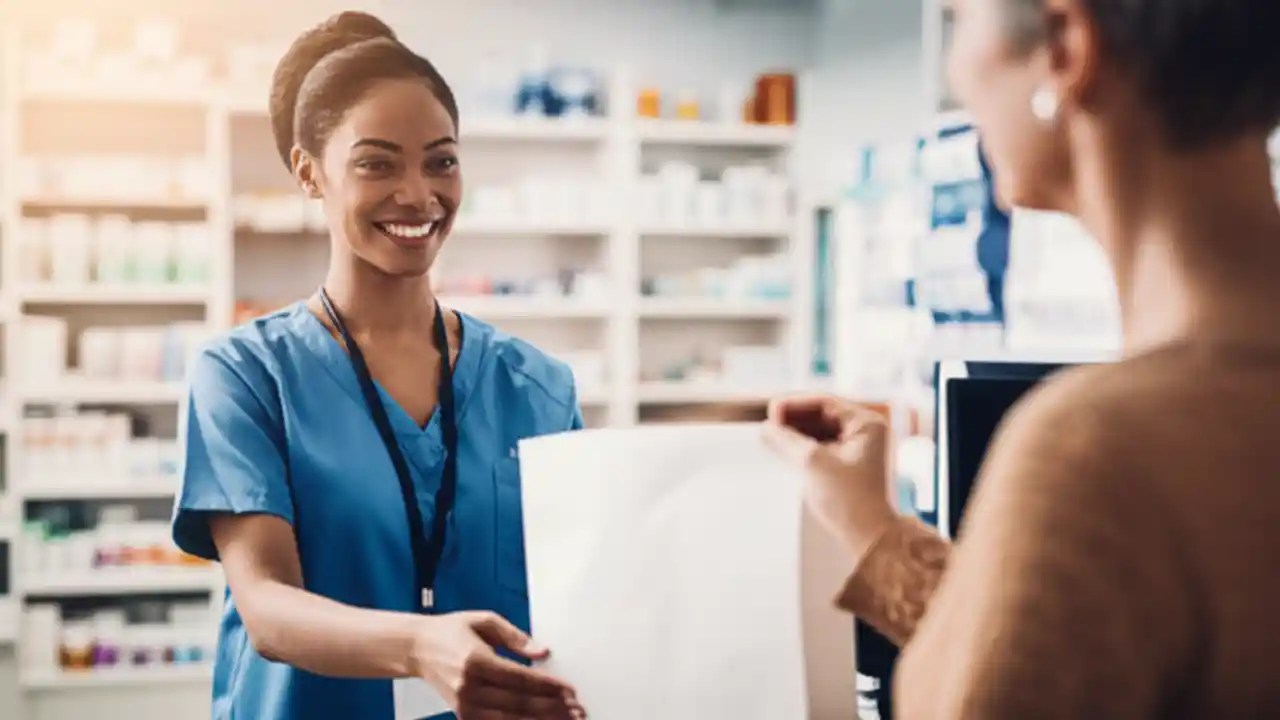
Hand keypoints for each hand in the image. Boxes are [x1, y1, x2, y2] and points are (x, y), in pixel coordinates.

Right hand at [410, 611, 584, 718]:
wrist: (418, 649)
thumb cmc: (452, 631)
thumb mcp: (485, 621)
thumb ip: (516, 637)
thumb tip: (543, 652)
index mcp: (476, 660)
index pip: (521, 679)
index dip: (549, 687)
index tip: (571, 691)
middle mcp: (469, 687)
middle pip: (519, 703)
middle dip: (552, 708)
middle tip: (578, 711)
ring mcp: (465, 706)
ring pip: (511, 718)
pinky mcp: (463, 716)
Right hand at [762, 395, 896, 561]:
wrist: (870, 538)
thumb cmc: (851, 501)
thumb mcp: (813, 463)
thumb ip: (787, 441)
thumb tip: (767, 428)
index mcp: (866, 424)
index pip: (824, 403)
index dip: (795, 405)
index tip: (771, 411)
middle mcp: (865, 433)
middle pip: (822, 415)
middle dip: (794, 419)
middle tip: (768, 425)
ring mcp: (858, 450)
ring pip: (820, 432)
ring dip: (797, 434)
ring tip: (772, 438)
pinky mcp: (849, 467)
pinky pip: (822, 448)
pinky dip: (803, 448)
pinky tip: (786, 453)